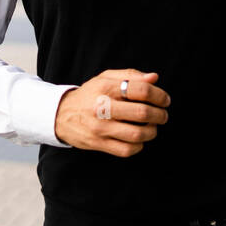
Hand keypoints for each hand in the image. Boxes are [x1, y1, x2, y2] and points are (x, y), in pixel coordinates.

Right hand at [54, 68, 169, 156]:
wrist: (61, 114)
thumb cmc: (90, 94)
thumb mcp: (105, 78)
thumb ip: (130, 75)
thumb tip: (154, 78)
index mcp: (106, 88)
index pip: (141, 90)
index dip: (160, 95)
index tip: (165, 100)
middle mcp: (102, 107)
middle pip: (142, 112)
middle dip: (160, 115)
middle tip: (163, 115)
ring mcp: (100, 128)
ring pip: (137, 134)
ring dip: (152, 131)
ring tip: (152, 127)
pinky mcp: (98, 144)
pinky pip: (126, 150)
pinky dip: (139, 146)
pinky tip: (139, 139)